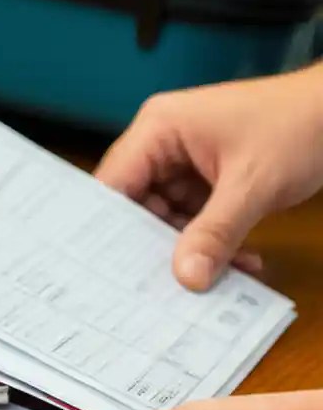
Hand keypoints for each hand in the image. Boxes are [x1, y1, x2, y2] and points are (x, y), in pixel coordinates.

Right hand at [96, 63, 322, 291]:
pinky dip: (212, 241)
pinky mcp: (206, 178)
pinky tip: (237, 262)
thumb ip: (216, 232)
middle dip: (155, 245)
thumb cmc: (301, 123)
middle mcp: (163, 143)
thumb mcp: (254, 184)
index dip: (107, 228)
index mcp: (158, 129)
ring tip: (215, 276)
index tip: (109, 271)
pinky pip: (195, 217)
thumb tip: (187, 278)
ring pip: (167, 218)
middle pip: (137, 206)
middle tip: (162, 286)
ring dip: (191, 248)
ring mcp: (184, 161)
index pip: (113, 185)